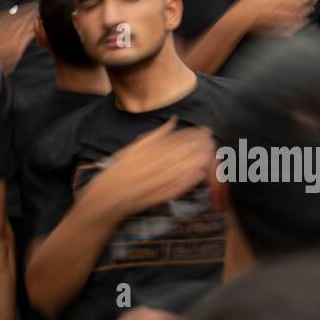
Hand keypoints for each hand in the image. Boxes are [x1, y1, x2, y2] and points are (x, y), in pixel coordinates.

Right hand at [87, 118, 214, 218]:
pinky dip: (190, 179)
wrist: (107, 200)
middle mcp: (152, 164)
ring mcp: (157, 181)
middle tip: (212, 140)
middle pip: (181, 152)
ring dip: (198, 159)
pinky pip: (178, 186)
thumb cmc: (118, 172)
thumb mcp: (132, 149)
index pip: (174, 139)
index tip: (205, 130)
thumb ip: (154, 135)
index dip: (192, 135)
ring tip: (211, 153)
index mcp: (146, 151)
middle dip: (199, 145)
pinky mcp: (160, 196)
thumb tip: (173, 120)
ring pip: (182, 167)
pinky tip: (200, 173)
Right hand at [232, 0, 315, 35]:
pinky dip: (293, 27)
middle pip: (294, 2)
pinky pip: (286, 26)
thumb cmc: (248, 2)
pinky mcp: (274, 26)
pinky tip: (299, 27)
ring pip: (292, 14)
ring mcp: (276, 17)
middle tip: (314, 1)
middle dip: (305, 2)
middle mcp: (277, 5)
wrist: (238, 19)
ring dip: (302, 13)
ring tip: (309, 13)